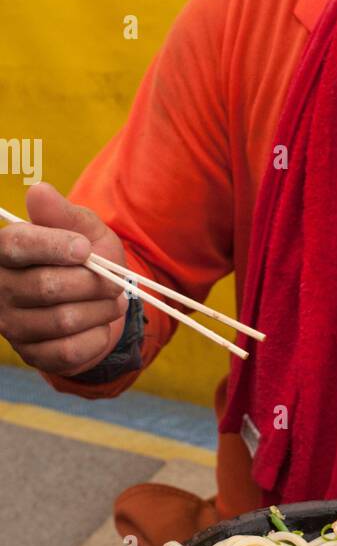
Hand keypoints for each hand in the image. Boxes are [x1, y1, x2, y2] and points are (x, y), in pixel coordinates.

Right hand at [0, 182, 129, 375]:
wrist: (98, 303)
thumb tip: (38, 191)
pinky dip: (97, 336)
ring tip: (114, 301)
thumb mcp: (84, 230)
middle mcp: (0, 287)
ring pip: (62, 320)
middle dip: (93, 283)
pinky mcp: (31, 354)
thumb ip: (64, 214)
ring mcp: (11, 325)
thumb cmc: (86, 259)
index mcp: (6, 250)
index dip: (53, 246)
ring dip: (101, 310)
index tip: (85, 248)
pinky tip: (101, 324)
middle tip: (116, 282)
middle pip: (46, 286)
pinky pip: (69, 350)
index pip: (16, 245)